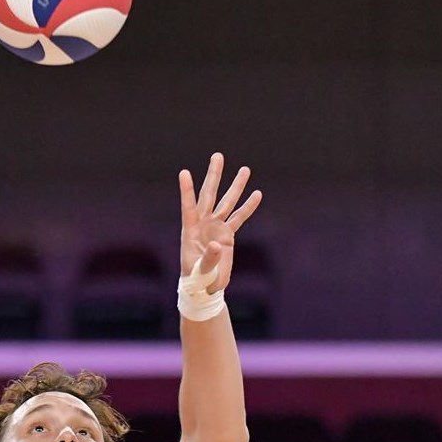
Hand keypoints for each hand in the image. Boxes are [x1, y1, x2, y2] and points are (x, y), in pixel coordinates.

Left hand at [177, 152, 262, 294]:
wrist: (204, 285)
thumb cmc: (198, 279)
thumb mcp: (202, 272)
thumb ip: (209, 259)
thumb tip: (218, 244)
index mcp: (190, 231)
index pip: (188, 206)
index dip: (186, 190)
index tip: (184, 172)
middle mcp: (202, 224)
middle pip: (209, 195)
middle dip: (214, 176)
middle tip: (218, 156)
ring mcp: (215, 226)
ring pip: (227, 202)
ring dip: (235, 186)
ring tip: (245, 169)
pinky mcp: (227, 234)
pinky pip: (239, 217)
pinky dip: (248, 207)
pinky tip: (257, 193)